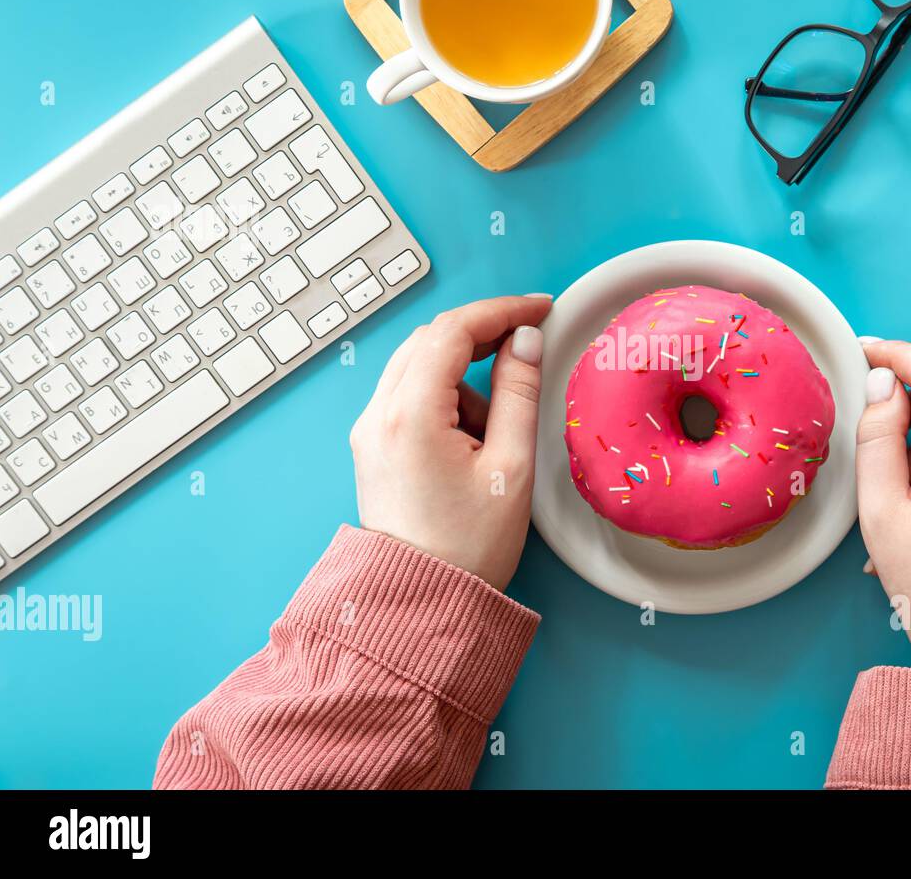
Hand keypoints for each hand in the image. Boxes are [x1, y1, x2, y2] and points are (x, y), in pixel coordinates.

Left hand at [349, 294, 552, 590]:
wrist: (422, 602)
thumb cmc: (468, 546)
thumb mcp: (511, 466)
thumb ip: (518, 392)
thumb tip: (525, 341)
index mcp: (410, 414)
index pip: (453, 331)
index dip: (501, 310)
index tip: (540, 307)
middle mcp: (378, 414)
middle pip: (430, 340)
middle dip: (482, 333)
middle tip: (528, 341)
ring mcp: (371, 430)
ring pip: (418, 365)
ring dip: (464, 371)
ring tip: (497, 428)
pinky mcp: (374, 446)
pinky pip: (409, 394)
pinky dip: (445, 395)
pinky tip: (473, 436)